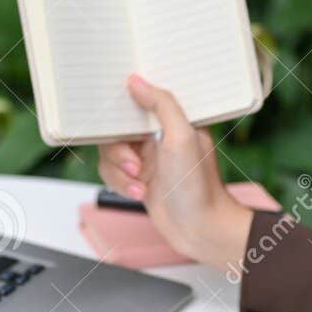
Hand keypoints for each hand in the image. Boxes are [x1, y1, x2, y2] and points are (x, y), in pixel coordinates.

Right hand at [96, 74, 252, 274]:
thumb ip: (161, 105)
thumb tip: (136, 81)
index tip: (112, 110)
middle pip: (118, 128)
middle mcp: (160, 136)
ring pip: (111, 153)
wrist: (200, 230)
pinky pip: (112, 173)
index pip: (142, 99)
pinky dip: (120, 184)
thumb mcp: (182, 137)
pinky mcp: (138, 179)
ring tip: (140, 183)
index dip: (124, 104)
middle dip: (119, 149)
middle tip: (135, 163)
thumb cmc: (198, 186)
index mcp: (175, 120)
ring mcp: (148, 158)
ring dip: (120, 170)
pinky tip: (139, 193)